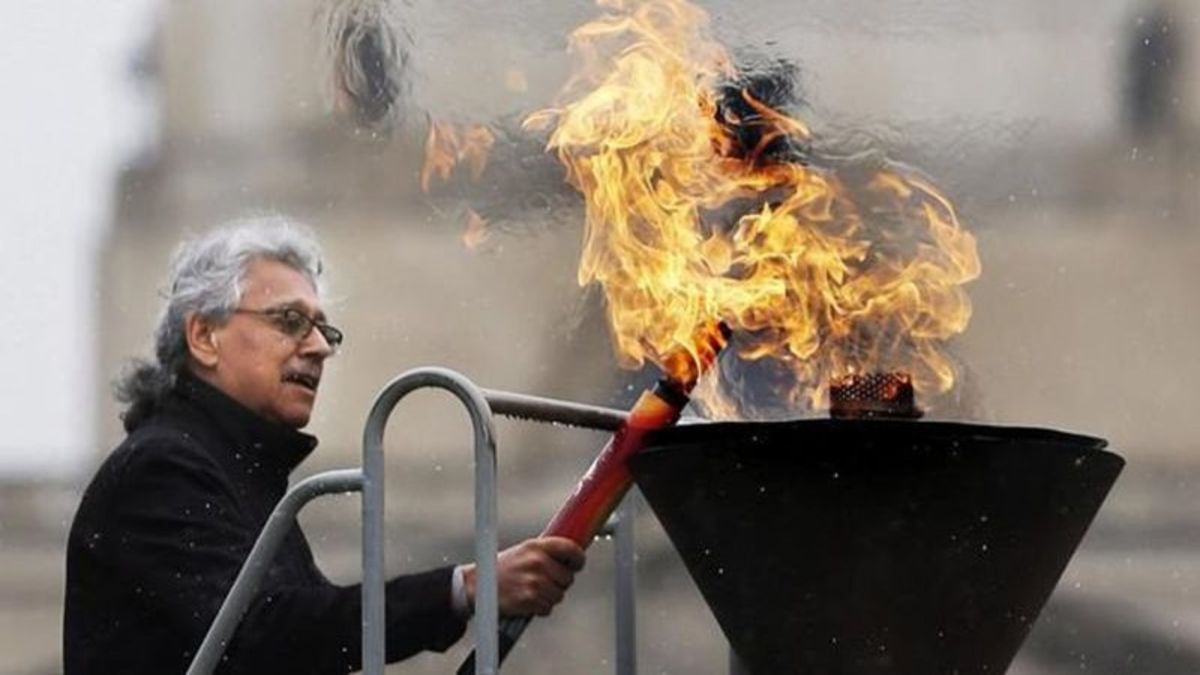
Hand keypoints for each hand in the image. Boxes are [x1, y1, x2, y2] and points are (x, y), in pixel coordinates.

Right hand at [461, 536, 585, 616]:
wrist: (477, 586)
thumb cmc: (503, 568)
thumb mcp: (524, 551)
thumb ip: (547, 553)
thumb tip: (574, 555)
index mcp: (537, 546)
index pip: (571, 549)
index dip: (578, 559)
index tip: (577, 564)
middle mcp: (538, 561)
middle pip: (568, 577)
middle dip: (560, 583)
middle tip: (543, 582)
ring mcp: (534, 581)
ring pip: (559, 595)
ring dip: (549, 597)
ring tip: (531, 591)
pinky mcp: (530, 599)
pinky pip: (547, 608)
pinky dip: (540, 608)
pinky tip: (527, 601)